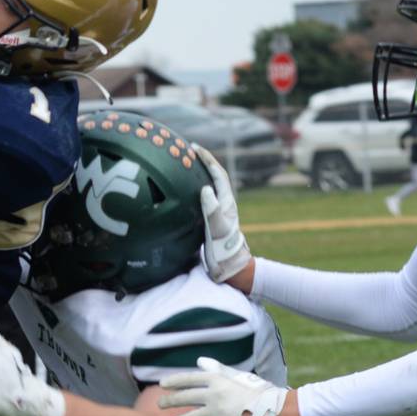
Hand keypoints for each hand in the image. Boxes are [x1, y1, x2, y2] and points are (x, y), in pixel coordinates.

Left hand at [159, 357, 286, 415]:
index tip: (163, 384)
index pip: (190, 378)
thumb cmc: (259, 390)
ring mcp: (217, 413)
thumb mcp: (238, 375)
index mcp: (218, 379)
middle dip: (170, 401)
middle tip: (160, 404)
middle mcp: (214, 395)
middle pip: (185, 398)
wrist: (276, 409)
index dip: (175, 381)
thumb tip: (200, 361)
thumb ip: (218, 369)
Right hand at [193, 146, 251, 284]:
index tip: (194, 148)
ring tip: (186, 165)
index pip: (218, 174)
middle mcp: (224, 204)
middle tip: (189, 151)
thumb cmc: (224, 249)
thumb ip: (212, 209)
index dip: (207, 159)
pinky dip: (195, 188)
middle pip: (214, 176)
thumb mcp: (217, 228)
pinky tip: (185, 190)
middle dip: (203, 162)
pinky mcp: (212, 220)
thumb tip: (206, 189)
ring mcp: (219, 211)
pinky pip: (203, 198)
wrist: (230, 267)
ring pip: (210, 186)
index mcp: (227, 202)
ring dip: (200, 174)